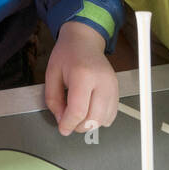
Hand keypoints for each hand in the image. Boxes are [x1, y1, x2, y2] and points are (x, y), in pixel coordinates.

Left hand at [44, 21, 117, 135]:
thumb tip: (61, 119)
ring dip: (88, 124)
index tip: (62, 128)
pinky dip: (99, 119)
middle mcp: (101, 81)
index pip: (79, 111)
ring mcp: (112, 86)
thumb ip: (53, 99)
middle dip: (78, 126)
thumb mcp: (51, 74)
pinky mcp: (117, 90)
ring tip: (78, 113)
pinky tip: (89, 110)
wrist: (84, 41)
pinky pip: (111, 115)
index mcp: (83, 75)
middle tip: (68, 120)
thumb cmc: (68, 54)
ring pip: (103, 120)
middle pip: (93, 119)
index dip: (68, 124)